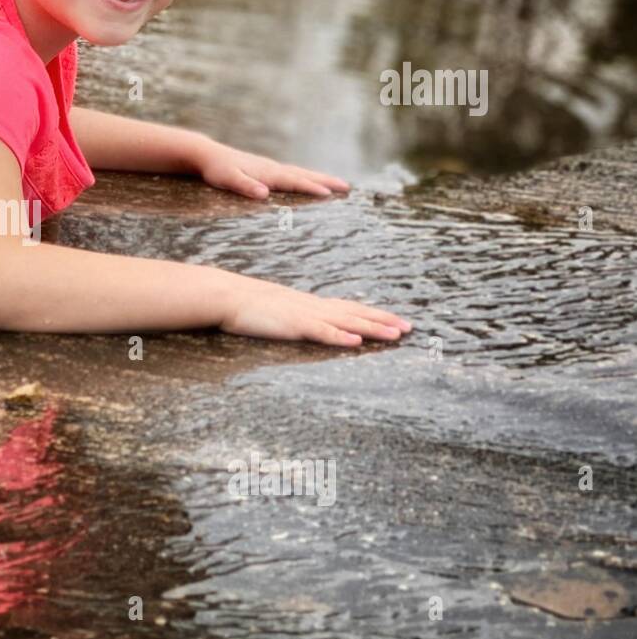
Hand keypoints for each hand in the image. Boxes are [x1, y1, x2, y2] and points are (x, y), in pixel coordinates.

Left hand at [194, 139, 350, 200]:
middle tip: (347, 187)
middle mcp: (272, 168)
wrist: (207, 154)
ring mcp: (270, 168)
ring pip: (300, 173)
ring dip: (319, 178)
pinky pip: (292, 174)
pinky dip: (305, 177)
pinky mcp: (266, 169)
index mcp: (266, 173)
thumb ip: (245, 186)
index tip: (329, 194)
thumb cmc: (215, 170)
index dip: (311, 188)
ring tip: (336, 185)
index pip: (293, 181)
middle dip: (325, 181)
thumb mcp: (227, 179)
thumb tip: (264, 194)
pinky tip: (308, 181)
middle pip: (304, 175)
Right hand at [218, 274, 411, 346]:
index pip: (349, 308)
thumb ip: (293, 315)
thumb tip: (304, 322)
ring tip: (396, 335)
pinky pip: (321, 332)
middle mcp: (314, 307)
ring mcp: (305, 315)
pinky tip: (356, 342)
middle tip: (410, 328)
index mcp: (310, 304)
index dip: (373, 314)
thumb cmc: (247, 305)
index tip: (395, 319)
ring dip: (372, 329)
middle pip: (355, 313)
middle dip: (384, 320)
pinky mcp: (293, 325)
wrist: (228, 296)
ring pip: (346, 323)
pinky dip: (340, 337)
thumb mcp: (277, 310)